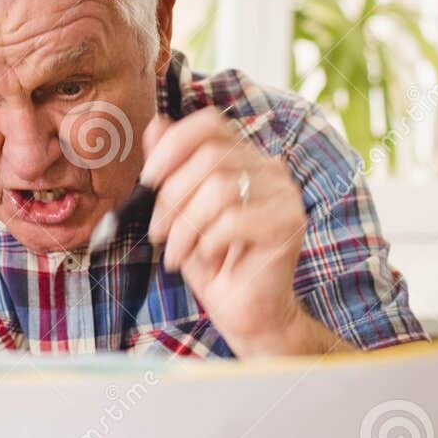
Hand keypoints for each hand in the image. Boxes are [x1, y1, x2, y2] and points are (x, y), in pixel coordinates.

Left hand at [142, 110, 309, 355]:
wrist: (245, 312)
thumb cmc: (212, 263)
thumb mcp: (179, 214)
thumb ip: (170, 170)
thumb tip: (155, 124)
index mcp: (244, 159)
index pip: (210, 124)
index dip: (172, 145)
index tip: (148, 179)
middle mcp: (270, 169)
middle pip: (210, 157)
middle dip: (171, 197)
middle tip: (158, 233)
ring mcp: (284, 195)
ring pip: (220, 189)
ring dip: (185, 226)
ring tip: (177, 253)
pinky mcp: (289, 224)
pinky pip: (233, 221)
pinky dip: (207, 243)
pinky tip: (207, 259)